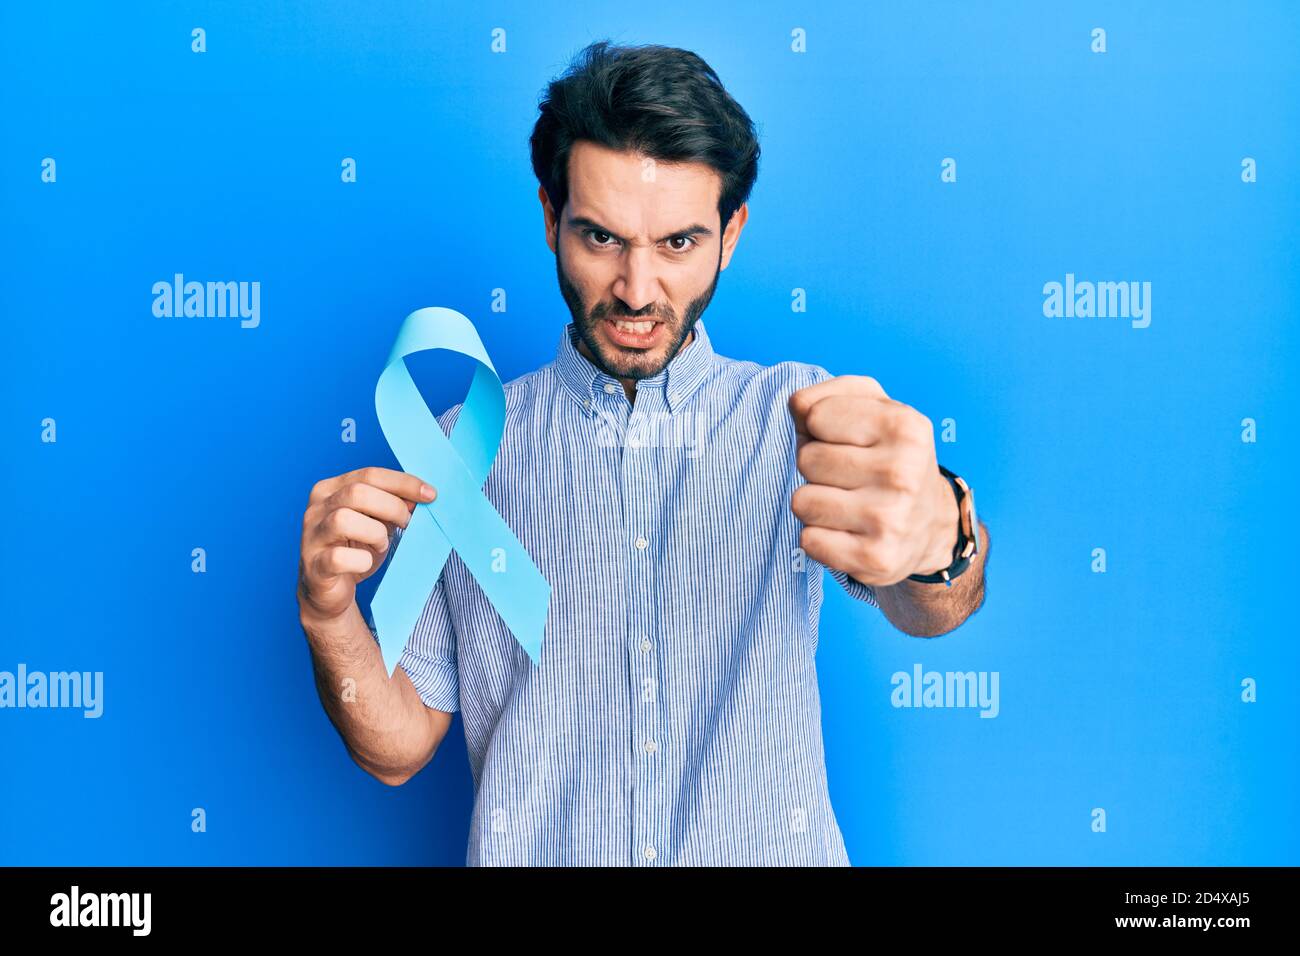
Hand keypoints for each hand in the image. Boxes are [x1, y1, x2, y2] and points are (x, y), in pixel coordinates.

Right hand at [297, 466, 436, 623]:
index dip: (403, 483)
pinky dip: (361, 561)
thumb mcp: (376, 521)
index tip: (430, 494)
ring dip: (374, 533)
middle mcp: (316, 508)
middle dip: (392, 507)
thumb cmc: (355, 550)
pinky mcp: (314, 565)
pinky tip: (365, 563)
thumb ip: (392, 504)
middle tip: (407, 523)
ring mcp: (311, 536)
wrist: (331, 591)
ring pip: (343, 520)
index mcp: (330, 489)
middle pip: (357, 492)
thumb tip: (420, 494)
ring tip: (380, 544)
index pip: (369, 474)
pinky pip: (339, 558)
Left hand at [788, 375, 958, 586]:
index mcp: (904, 426)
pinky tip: (849, 532)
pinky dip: (820, 537)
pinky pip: (808, 541)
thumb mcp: (874, 409)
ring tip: (846, 504)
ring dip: (814, 504)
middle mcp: (902, 472)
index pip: (815, 415)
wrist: (930, 525)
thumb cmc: (890, 457)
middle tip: (848, 477)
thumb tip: (797, 406)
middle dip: (817, 467)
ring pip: (801, 502)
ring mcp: (890, 519)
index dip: (820, 428)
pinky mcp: (876, 559)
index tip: (847, 441)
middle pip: (807, 459)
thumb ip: (830, 394)